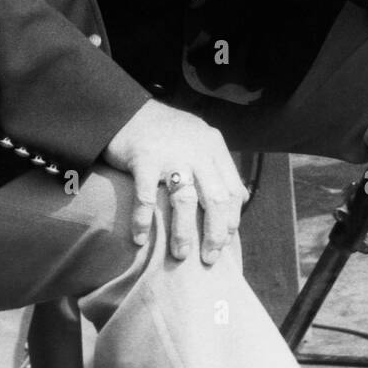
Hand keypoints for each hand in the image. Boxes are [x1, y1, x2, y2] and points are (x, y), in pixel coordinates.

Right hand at [102, 100, 247, 265]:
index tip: (224, 241)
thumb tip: (241, 198)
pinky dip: (143, 222)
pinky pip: (147, 198)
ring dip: (183, 233)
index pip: (233, 190)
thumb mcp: (200, 139)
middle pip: (215, 199)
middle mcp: (197, 150)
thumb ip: (219, 166)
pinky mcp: (144, 158)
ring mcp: (171, 154)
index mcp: (213, 147)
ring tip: (180, 255)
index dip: (231, 220)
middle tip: (209, 258)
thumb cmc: (165, 131)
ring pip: (185, 201)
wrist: (126, 108)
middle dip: (215, 234)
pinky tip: (140, 239)